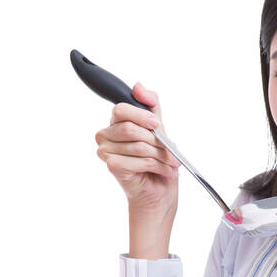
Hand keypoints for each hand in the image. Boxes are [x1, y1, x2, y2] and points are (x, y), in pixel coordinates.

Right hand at [94, 82, 180, 217]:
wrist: (159, 191)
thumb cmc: (157, 159)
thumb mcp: (158, 126)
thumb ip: (150, 104)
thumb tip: (137, 85)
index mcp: (115, 122)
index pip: (121, 109)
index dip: (141, 115)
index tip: (157, 125)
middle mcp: (104, 134)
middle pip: (131, 129)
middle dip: (156, 140)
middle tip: (171, 149)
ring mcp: (105, 151)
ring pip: (138, 146)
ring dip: (161, 155)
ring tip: (171, 162)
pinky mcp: (111, 166)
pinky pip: (139, 161)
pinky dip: (158, 166)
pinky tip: (165, 171)